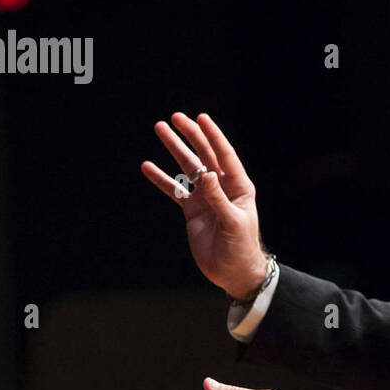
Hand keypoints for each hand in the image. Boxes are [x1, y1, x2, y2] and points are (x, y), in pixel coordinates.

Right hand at [141, 112, 267, 297]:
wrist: (234, 272)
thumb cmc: (241, 248)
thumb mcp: (233, 223)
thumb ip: (218, 200)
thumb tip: (206, 176)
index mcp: (238, 187)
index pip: (224, 155)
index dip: (213, 136)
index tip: (201, 118)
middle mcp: (222, 188)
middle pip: (204, 155)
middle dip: (190, 135)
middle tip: (175, 117)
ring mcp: (206, 198)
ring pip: (188, 168)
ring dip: (175, 149)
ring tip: (160, 129)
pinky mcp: (193, 211)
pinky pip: (175, 190)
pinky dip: (162, 178)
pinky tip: (148, 166)